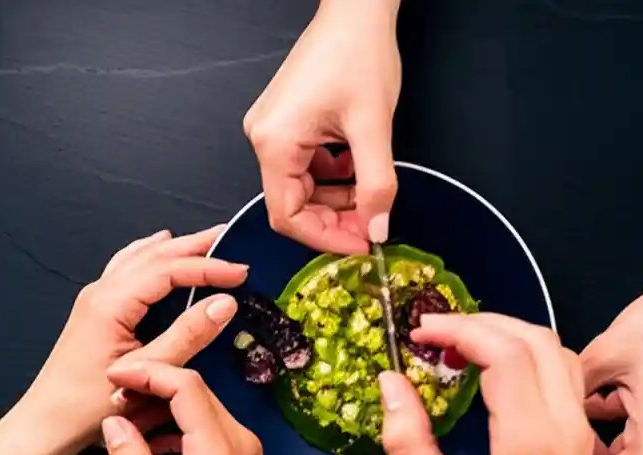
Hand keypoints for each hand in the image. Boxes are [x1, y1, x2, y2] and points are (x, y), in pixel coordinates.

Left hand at [21, 226, 247, 449]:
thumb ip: (187, 335)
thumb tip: (225, 304)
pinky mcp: (95, 309)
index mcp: (112, 302)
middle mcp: (101, 291)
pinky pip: (127, 266)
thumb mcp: (147, 371)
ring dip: (174, 247)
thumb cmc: (90, 404)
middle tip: (228, 237)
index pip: (169, 270)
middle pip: (154, 254)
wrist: (48, 423)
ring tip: (203, 240)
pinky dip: (150, 254)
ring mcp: (95, 298)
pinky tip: (157, 247)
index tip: (241, 273)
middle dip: (193, 245)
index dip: (207, 267)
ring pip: (140, 257)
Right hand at [100, 361, 295, 454]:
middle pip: (195, 389)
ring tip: (128, 425)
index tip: (114, 377)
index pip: (185, 384)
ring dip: (165, 407)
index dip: (147, 372)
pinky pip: (211, 427)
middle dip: (152, 386)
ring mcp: (247, 449)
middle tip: (114, 402)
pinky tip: (154, 447)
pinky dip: (181, 427)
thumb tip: (113, 424)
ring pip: (203, 407)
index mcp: (218, 449)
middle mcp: (239, 440)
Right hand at [243, 0, 400, 252]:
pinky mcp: (287, 121)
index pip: (288, 215)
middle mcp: (265, 137)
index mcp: (275, 142)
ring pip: (303, 185)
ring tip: (370, 193)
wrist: (356, 12)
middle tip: (372, 225)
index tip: (361, 244)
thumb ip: (376, 185)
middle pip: (294, 203)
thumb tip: (377, 228)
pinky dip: (333, 175)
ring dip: (337, 197)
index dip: (324, 238)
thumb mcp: (374, 128)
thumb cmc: (357, 54)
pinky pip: (306, 164)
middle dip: (334, 220)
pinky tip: (358, 166)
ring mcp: (274, 129)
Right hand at [378, 313, 603, 454]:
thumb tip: (391, 383)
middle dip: (479, 323)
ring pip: (552, 346)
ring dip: (505, 332)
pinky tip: (490, 363)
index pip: (505, 356)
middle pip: (532, 338)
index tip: (422, 334)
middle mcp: (562, 425)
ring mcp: (578, 424)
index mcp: (527, 444)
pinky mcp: (579, 426)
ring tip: (458, 343)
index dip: (461, 331)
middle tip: (434, 333)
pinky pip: (560, 366)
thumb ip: (408, 443)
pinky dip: (525, 349)